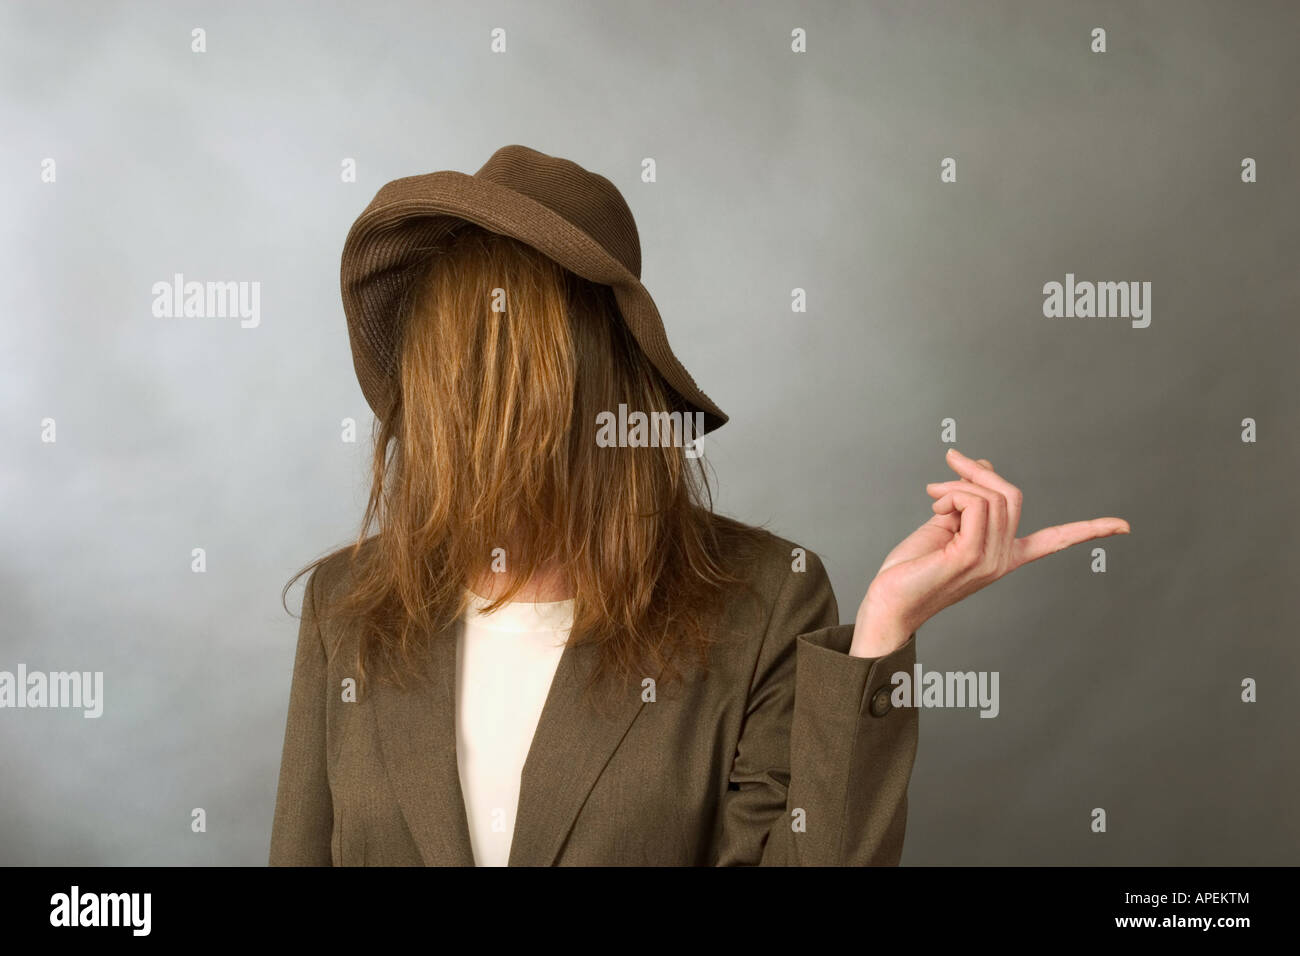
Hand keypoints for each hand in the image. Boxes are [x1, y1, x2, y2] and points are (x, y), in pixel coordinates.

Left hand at [850, 448, 1130, 656]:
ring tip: (934, 497)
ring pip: (990, 495)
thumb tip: (987, 466)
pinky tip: (935, 509)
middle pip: (1011, 495)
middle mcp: (1004, 560)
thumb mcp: (946, 523)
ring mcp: (991, 560)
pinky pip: (973, 503)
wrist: (889, 600)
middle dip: (977, 471)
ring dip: (957, 483)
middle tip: (948, 464)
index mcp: (1004, 555)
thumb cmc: (912, 567)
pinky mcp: (972, 556)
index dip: (1090, 530)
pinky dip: (952, 495)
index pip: (1056, 541)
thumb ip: (970, 498)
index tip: (1124, 526)